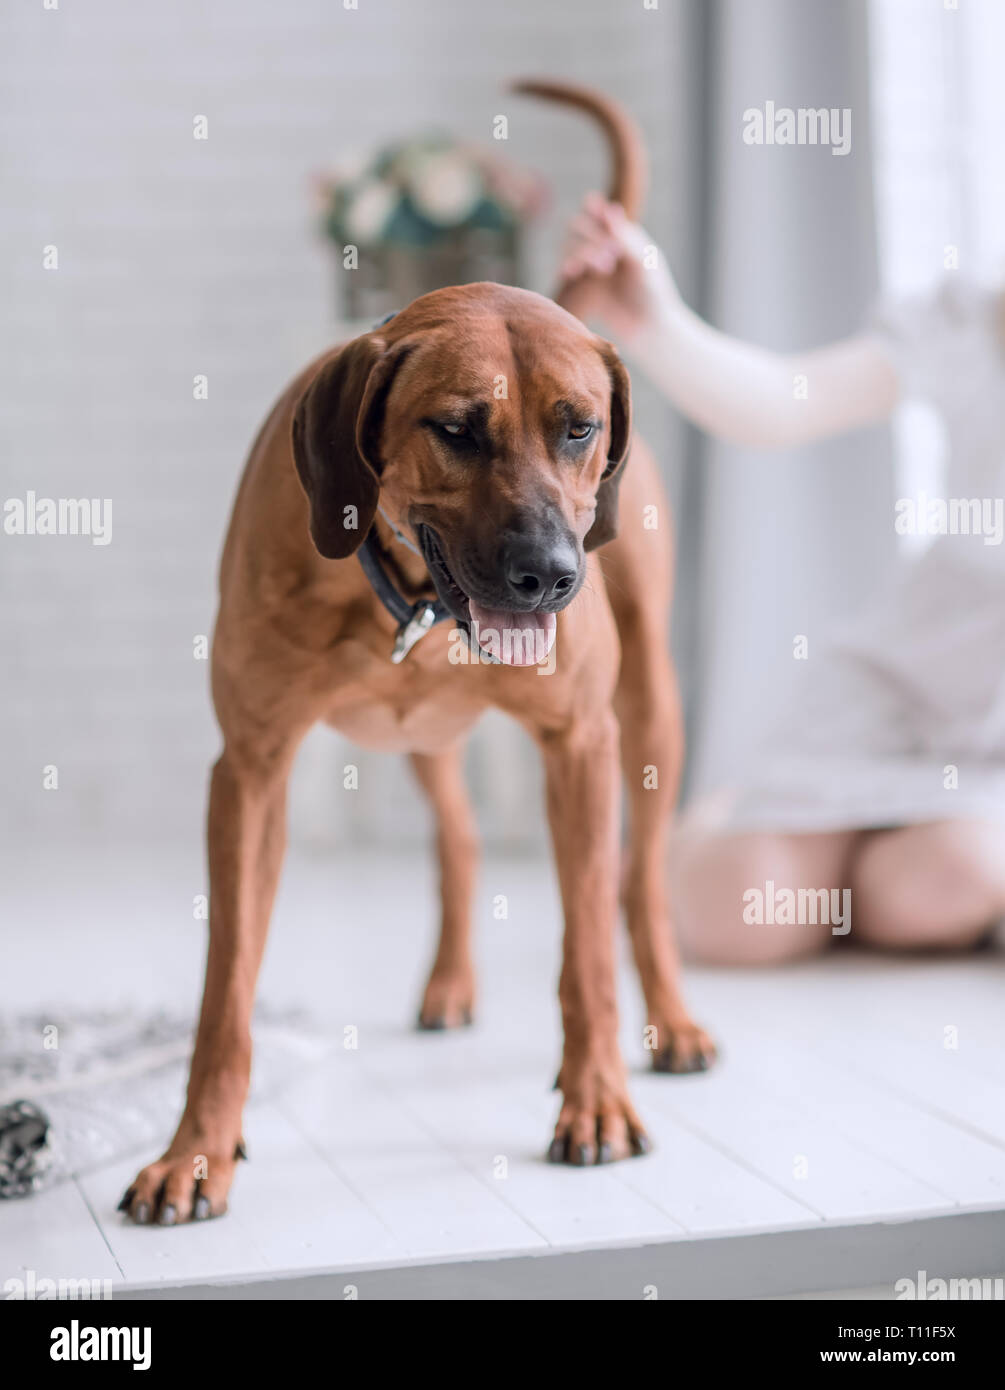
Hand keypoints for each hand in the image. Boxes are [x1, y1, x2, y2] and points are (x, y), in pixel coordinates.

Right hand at [559, 193, 680, 347]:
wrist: (647, 330)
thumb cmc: (653, 294)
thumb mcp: (643, 262)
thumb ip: (626, 237)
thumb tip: (611, 207)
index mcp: (622, 237)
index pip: (600, 215)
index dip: (593, 209)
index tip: (590, 205)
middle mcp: (603, 249)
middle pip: (578, 228)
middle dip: (589, 236)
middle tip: (611, 255)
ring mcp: (590, 268)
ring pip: (569, 248)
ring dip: (582, 252)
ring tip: (604, 268)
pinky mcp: (582, 288)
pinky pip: (566, 271)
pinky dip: (568, 266)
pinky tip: (572, 271)